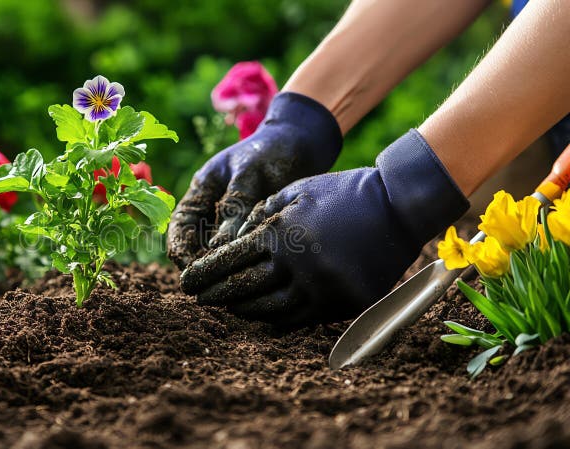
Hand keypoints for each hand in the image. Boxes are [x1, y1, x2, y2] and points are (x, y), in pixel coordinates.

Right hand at [167, 92, 341, 268]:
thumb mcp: (248, 173)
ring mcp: (235, 224)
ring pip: (221, 256)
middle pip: (197, 248)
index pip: (180, 227)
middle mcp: (214, 211)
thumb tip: (221, 248)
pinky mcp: (256, 233)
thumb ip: (235, 206)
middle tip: (216, 286)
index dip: (180, 249)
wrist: (303, 142)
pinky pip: (246, 255)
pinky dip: (249, 264)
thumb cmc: (270, 151)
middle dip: (203, 268)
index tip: (191, 269)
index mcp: (202, 192)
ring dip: (226, 269)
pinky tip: (260, 273)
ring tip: (238, 283)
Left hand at [179, 130, 468, 326]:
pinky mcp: (342, 304)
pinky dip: (275, 319)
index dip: (205, 273)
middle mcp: (297, 266)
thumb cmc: (341, 192)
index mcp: (280, 234)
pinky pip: (300, 319)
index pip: (230, 260)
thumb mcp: (295, 191)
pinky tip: (262, 314)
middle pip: (245, 290)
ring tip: (228, 307)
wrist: (397, 206)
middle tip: (199, 299)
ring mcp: (321, 289)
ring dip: (244, 310)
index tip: (187, 282)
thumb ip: (261, 215)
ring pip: (270, 310)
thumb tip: (232, 240)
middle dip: (217, 295)